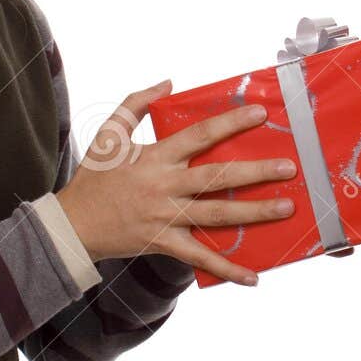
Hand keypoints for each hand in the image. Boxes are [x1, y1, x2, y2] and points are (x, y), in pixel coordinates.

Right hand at [56, 79, 296, 285]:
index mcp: (155, 157)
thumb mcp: (108, 134)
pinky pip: (201, 258)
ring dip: (255, 213)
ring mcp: (167, 217)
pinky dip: (227, 269)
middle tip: (288, 166)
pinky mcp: (165, 244)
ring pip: (217, 215)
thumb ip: (135, 104)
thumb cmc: (93, 177)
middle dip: (256, 172)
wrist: (73, 226)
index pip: (199, 135)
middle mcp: (165, 187)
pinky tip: (254, 277)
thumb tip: (167, 83)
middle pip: (217, 177)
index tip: (259, 114)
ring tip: (287, 207)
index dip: (230, 123)